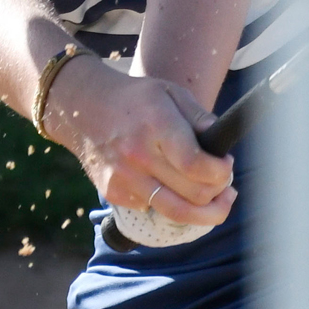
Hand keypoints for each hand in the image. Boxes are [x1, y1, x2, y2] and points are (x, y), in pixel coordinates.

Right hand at [39, 55, 235, 227]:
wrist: (81, 108)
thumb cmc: (134, 99)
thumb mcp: (169, 93)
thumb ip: (199, 117)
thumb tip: (222, 143)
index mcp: (157, 125)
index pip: (196, 165)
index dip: (221, 172)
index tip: (227, 165)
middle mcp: (138, 155)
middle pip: (194, 194)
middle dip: (220, 194)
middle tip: (226, 186)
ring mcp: (124, 177)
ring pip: (176, 213)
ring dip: (205, 214)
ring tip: (217, 204)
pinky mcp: (113, 192)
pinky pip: (153, 209)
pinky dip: (170, 204)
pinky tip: (173, 188)